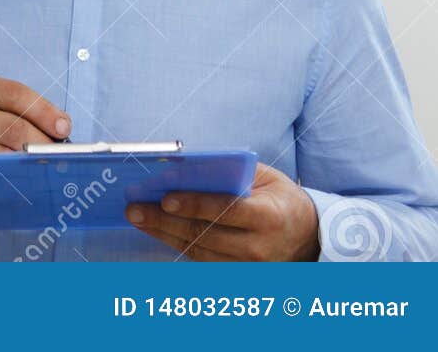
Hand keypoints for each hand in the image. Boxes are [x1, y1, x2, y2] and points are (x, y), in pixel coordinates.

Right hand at [0, 77, 70, 209]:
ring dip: (30, 164)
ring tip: (44, 168)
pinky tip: (24, 181)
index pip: (16, 94)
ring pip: (5, 154)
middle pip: (14, 126)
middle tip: (56, 155)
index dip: (44, 111)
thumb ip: (24, 112)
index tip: (64, 127)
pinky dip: (13, 179)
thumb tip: (62, 127)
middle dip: (42, 143)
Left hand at [125, 160, 320, 260]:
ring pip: (198, 252)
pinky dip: (179, 246)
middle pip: (204, 235)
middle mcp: (257, 248)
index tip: (165, 198)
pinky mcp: (239, 277)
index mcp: (268, 217)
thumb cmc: (282, 200)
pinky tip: (159, 232)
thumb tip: (188, 167)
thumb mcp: (266, 178)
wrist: (310, 239)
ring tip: (139, 218)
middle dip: (165, 222)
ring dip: (164, 235)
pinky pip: (203, 262)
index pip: (225, 211)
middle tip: (135, 209)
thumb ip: (232, 173)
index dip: (194, 205)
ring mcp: (248, 269)